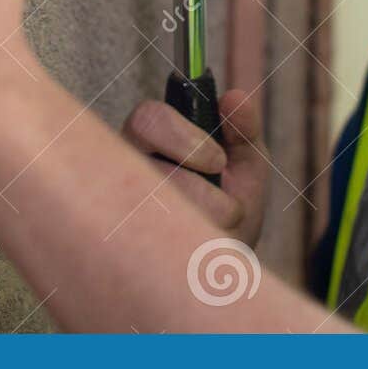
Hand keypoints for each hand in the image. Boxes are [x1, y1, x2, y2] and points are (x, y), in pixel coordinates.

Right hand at [121, 87, 268, 246]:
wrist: (222, 272)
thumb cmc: (231, 206)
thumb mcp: (247, 164)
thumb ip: (244, 129)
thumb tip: (234, 97)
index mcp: (155, 138)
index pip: (147, 118)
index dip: (182, 136)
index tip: (218, 161)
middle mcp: (128, 166)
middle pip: (139, 158)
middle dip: (189, 179)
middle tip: (220, 200)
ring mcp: (120, 204)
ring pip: (151, 201)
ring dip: (199, 218)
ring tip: (215, 230)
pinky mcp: (122, 242)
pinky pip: (149, 240)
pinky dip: (189, 246)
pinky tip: (198, 251)